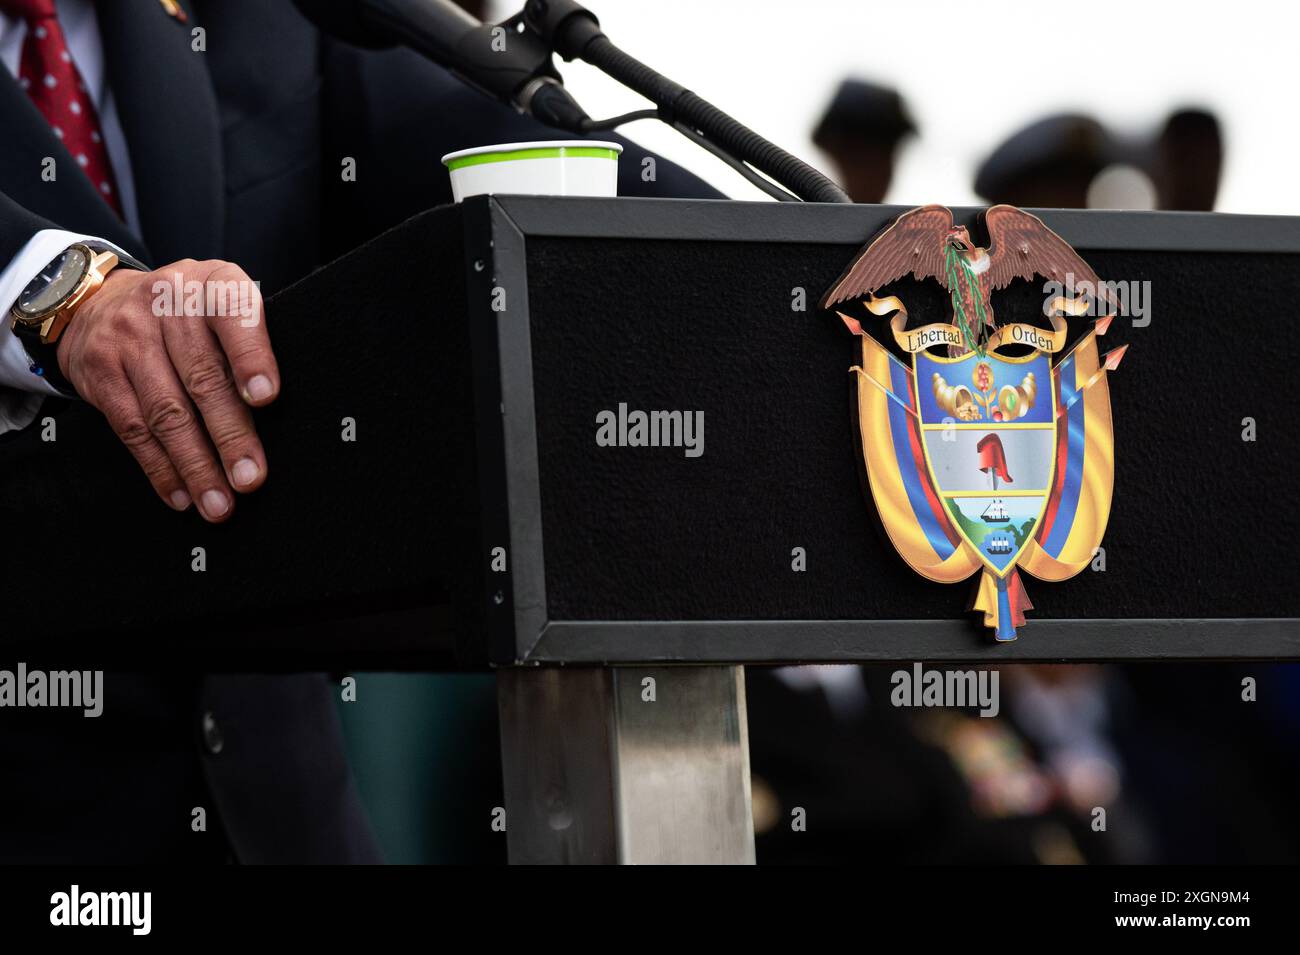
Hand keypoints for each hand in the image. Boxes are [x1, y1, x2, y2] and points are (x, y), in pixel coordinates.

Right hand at [57, 259, 278, 521]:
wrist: (100, 299)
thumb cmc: (186, 312)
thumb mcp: (220, 302)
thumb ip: (249, 340)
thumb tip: (280, 411)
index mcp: (211, 285)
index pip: (234, 314)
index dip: (251, 357)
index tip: (266, 398)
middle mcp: (168, 307)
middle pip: (202, 378)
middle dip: (230, 435)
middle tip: (250, 477)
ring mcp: (129, 339)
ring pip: (166, 412)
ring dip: (196, 465)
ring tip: (219, 501)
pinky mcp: (100, 372)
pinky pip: (133, 429)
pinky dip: (160, 468)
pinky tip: (181, 494)